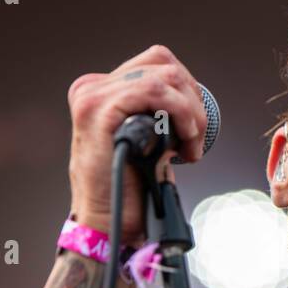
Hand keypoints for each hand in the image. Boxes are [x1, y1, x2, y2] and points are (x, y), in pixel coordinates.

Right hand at [66, 45, 207, 245]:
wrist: (109, 225)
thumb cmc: (129, 190)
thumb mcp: (148, 140)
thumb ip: (159, 113)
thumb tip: (192, 99)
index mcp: (101, 91)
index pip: (157, 62)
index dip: (188, 90)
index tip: (194, 126)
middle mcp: (92, 88)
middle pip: (164, 64)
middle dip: (194, 102)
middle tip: (195, 140)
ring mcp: (92, 97)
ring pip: (165, 77)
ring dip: (191, 112)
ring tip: (190, 146)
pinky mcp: (99, 111)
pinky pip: (154, 92)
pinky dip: (181, 114)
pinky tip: (183, 143)